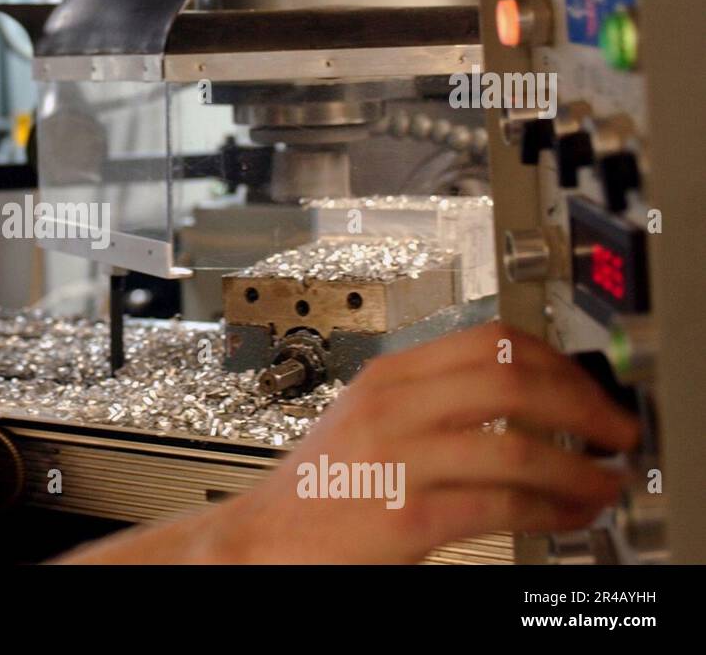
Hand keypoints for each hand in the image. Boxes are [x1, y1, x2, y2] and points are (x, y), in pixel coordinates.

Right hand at [206, 322, 640, 563]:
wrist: (263, 539)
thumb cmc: (317, 487)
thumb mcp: (366, 419)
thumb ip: (429, 399)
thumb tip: (518, 396)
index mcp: (385, 377)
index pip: (487, 340)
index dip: (555, 360)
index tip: (585, 385)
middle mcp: (391, 408)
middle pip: (512, 380)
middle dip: (583, 405)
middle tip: (614, 429)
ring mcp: (397, 462)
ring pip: (517, 448)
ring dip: (579, 469)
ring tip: (604, 482)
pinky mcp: (405, 518)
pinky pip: (500, 507)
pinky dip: (551, 512)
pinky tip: (566, 516)